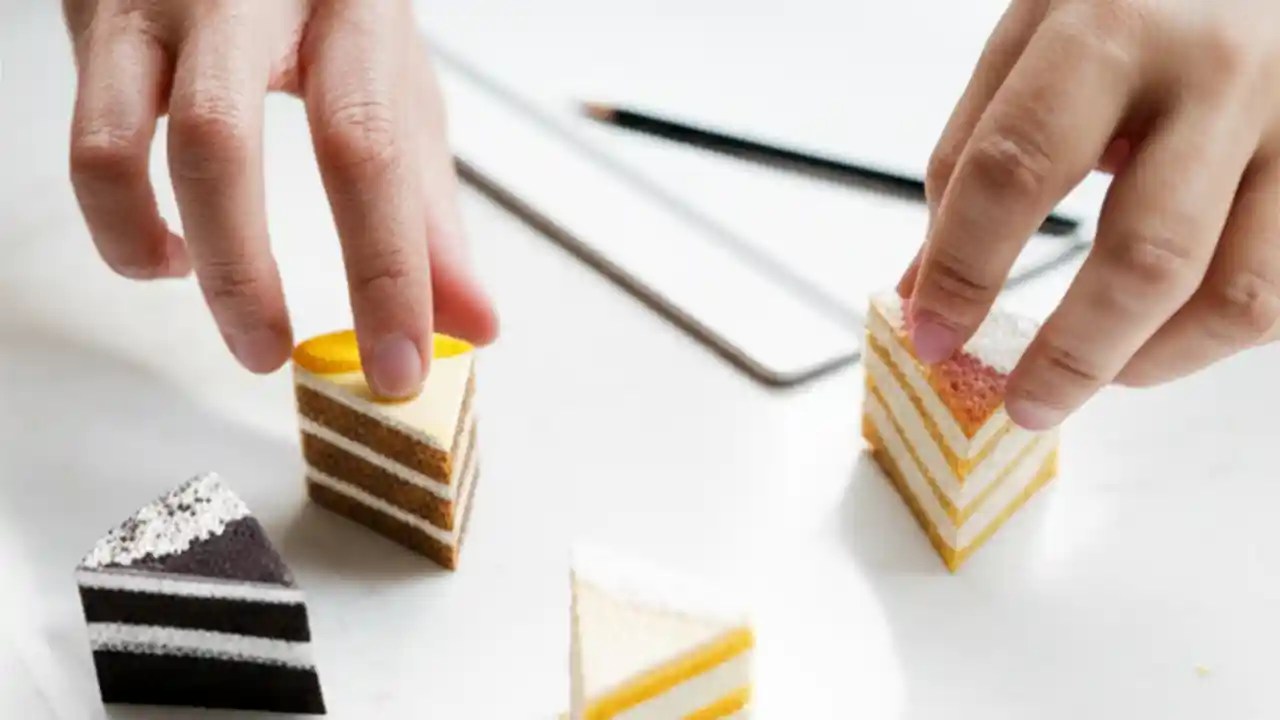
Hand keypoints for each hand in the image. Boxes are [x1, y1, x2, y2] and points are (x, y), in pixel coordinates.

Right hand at [62, 0, 497, 397]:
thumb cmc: (327, 6)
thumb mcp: (396, 89)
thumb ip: (429, 209)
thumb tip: (473, 324)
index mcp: (351, 9)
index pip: (368, 147)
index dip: (386, 272)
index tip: (399, 366)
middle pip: (221, 139)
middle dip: (246, 276)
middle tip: (275, 358)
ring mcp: (159, 6)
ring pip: (129, 142)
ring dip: (163, 253)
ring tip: (229, 319)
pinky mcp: (100, 27)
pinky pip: (87, 145)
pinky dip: (123, 225)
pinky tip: (171, 252)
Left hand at [899, 0, 1279, 429]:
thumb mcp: (1036, 34)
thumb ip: (972, 154)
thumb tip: (922, 289)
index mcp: (1112, 27)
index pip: (1018, 168)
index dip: (964, 269)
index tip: (933, 337)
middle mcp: (1219, 74)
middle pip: (1145, 257)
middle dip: (1072, 356)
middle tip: (1024, 402)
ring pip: (1240, 295)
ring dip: (1154, 360)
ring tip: (1101, 370)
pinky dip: (1214, 333)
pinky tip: (1167, 325)